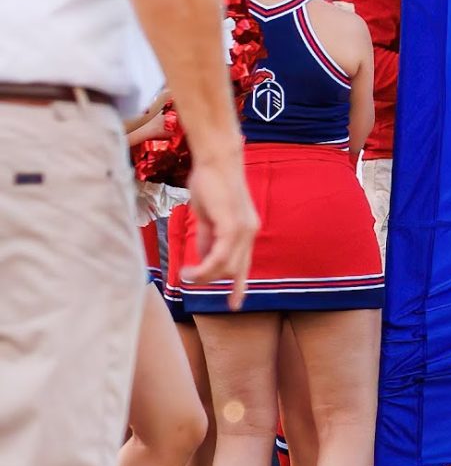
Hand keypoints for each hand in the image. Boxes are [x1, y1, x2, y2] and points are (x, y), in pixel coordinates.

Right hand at [178, 134, 259, 309]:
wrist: (216, 160)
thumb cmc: (210, 184)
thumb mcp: (208, 217)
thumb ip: (208, 238)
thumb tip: (203, 259)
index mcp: (245, 231)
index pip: (245, 264)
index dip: (240, 286)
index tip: (235, 305)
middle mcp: (249, 232)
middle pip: (233, 270)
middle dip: (209, 280)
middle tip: (187, 277)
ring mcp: (243, 229)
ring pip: (226, 267)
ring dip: (204, 276)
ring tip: (186, 273)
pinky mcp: (233, 225)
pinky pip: (220, 256)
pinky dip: (205, 267)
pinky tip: (190, 270)